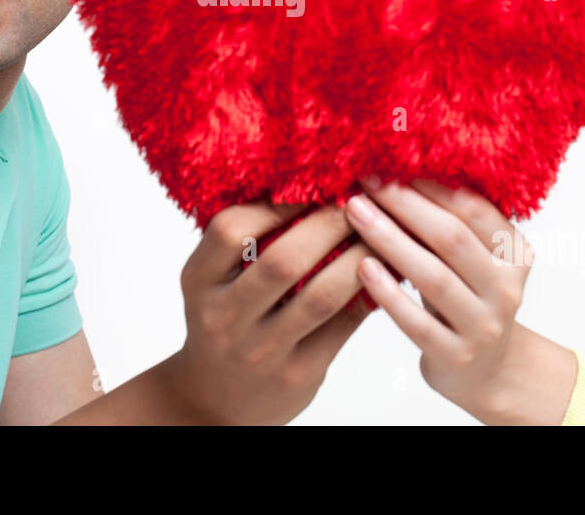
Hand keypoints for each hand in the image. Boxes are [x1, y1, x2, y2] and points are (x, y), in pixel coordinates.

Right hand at [165, 199, 376, 424]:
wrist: (213, 400)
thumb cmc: (223, 320)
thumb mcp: (213, 281)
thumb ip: (244, 241)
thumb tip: (309, 186)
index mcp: (200, 281)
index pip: (231, 229)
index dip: (276, 203)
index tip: (313, 185)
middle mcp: (225, 316)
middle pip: (283, 260)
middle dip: (329, 224)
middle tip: (359, 200)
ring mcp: (261, 349)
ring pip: (321, 297)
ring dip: (359, 258)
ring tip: (382, 233)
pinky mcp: (297, 374)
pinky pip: (342, 327)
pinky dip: (368, 294)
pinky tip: (385, 272)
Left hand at [345, 177, 573, 423]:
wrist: (486, 370)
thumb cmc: (466, 297)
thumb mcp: (473, 259)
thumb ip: (448, 223)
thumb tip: (394, 171)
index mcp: (515, 253)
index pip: (472, 209)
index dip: (429, 184)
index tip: (388, 164)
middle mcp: (506, 288)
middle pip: (451, 238)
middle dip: (403, 204)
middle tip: (365, 183)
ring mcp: (484, 326)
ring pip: (433, 276)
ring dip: (389, 240)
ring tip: (355, 213)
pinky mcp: (456, 357)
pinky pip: (417, 322)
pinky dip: (388, 292)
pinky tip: (361, 267)